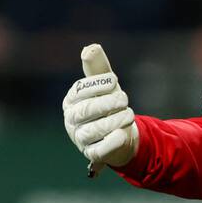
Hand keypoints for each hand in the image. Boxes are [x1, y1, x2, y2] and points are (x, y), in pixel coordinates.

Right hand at [63, 43, 138, 174]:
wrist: (121, 134)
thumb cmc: (109, 105)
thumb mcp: (106, 85)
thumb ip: (98, 67)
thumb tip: (90, 48)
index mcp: (72, 101)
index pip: (79, 91)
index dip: (96, 85)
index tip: (114, 81)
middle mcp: (72, 120)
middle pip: (85, 111)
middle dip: (106, 103)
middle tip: (124, 98)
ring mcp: (81, 139)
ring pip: (92, 131)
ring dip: (112, 121)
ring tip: (129, 114)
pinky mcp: (93, 154)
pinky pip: (99, 151)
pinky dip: (110, 142)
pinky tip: (122, 133)